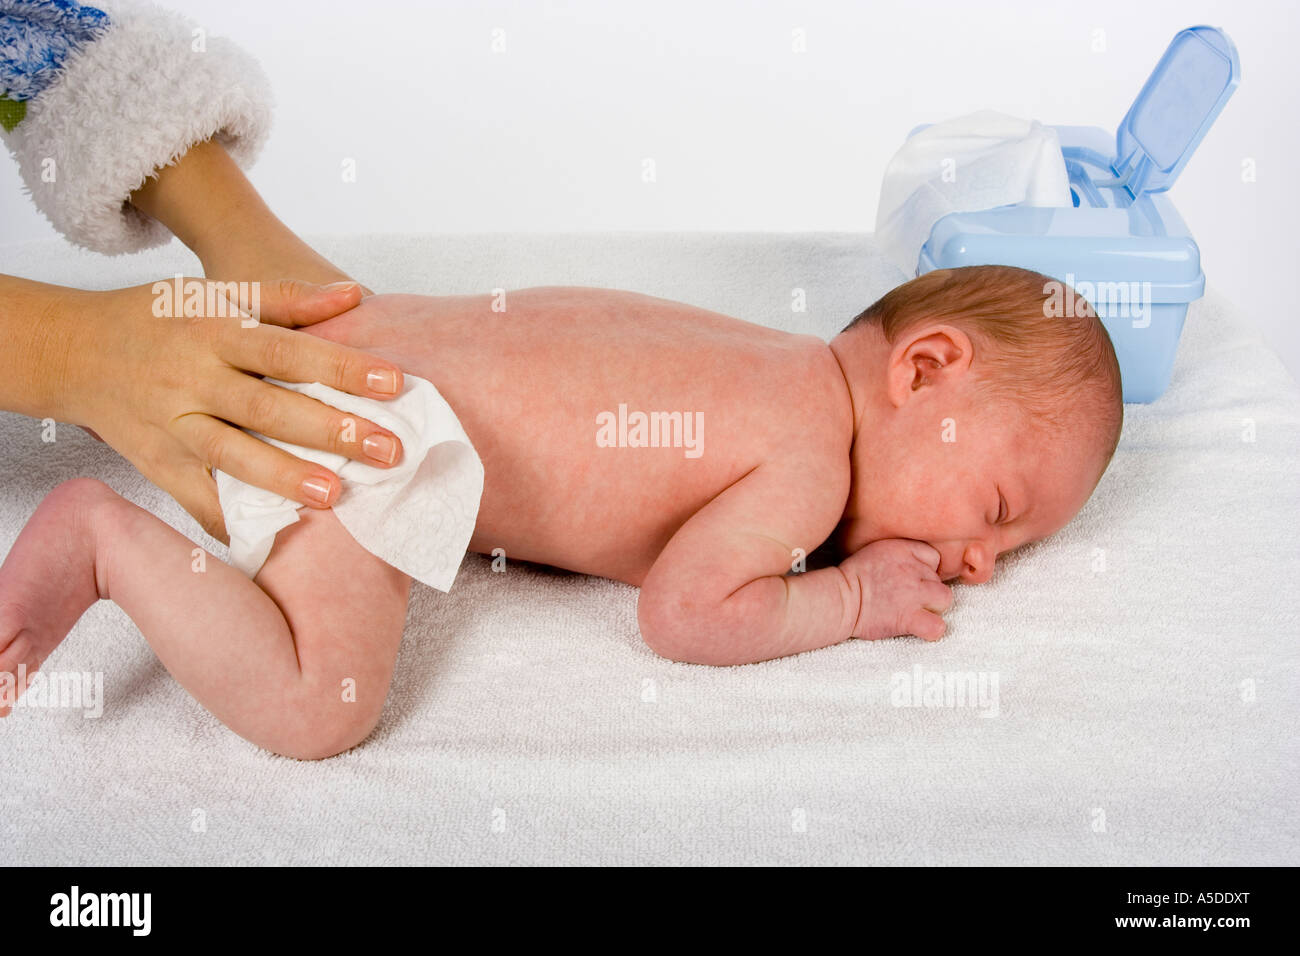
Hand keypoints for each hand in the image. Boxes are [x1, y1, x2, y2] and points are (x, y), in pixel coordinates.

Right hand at [55, 278, 406, 541]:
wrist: (73, 352)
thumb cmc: (158, 319)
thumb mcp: (215, 293)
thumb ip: (286, 299)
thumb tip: (353, 294)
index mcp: (213, 331)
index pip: (287, 351)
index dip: (341, 367)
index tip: (394, 382)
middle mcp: (192, 380)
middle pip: (266, 408)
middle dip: (330, 431)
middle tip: (388, 450)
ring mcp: (171, 427)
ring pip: (230, 455)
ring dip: (283, 478)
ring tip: (333, 496)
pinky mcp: (156, 465)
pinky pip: (196, 498)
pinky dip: (231, 521)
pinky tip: (274, 537)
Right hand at [840, 539, 952, 640]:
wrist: (838, 600)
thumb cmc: (852, 578)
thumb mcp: (876, 550)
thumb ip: (900, 554)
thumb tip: (916, 565)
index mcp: (902, 549)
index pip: (934, 557)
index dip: (925, 570)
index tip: (910, 579)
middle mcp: (911, 569)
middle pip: (939, 579)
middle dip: (928, 590)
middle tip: (908, 598)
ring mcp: (912, 594)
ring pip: (945, 599)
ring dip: (933, 608)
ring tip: (916, 612)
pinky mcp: (908, 617)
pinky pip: (937, 626)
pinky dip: (932, 629)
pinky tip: (920, 628)